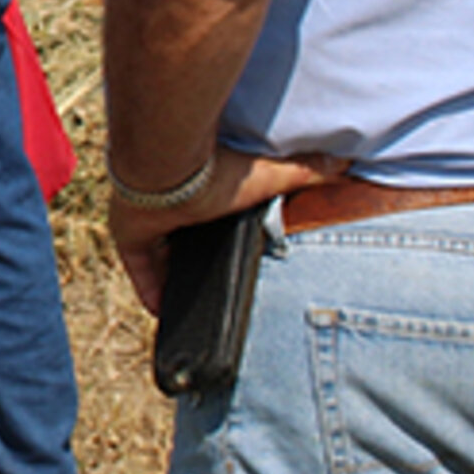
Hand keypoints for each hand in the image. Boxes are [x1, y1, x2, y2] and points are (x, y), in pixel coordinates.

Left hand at [103, 151, 346, 313]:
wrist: (169, 161)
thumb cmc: (218, 165)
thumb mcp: (270, 176)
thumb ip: (303, 172)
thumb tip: (344, 165)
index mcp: (201, 188)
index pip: (206, 215)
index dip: (213, 235)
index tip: (225, 256)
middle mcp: (170, 203)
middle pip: (181, 239)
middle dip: (193, 261)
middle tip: (210, 288)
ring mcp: (146, 219)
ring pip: (158, 255)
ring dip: (172, 278)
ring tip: (192, 304)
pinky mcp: (129, 235)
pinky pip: (137, 269)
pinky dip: (150, 290)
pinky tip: (162, 312)